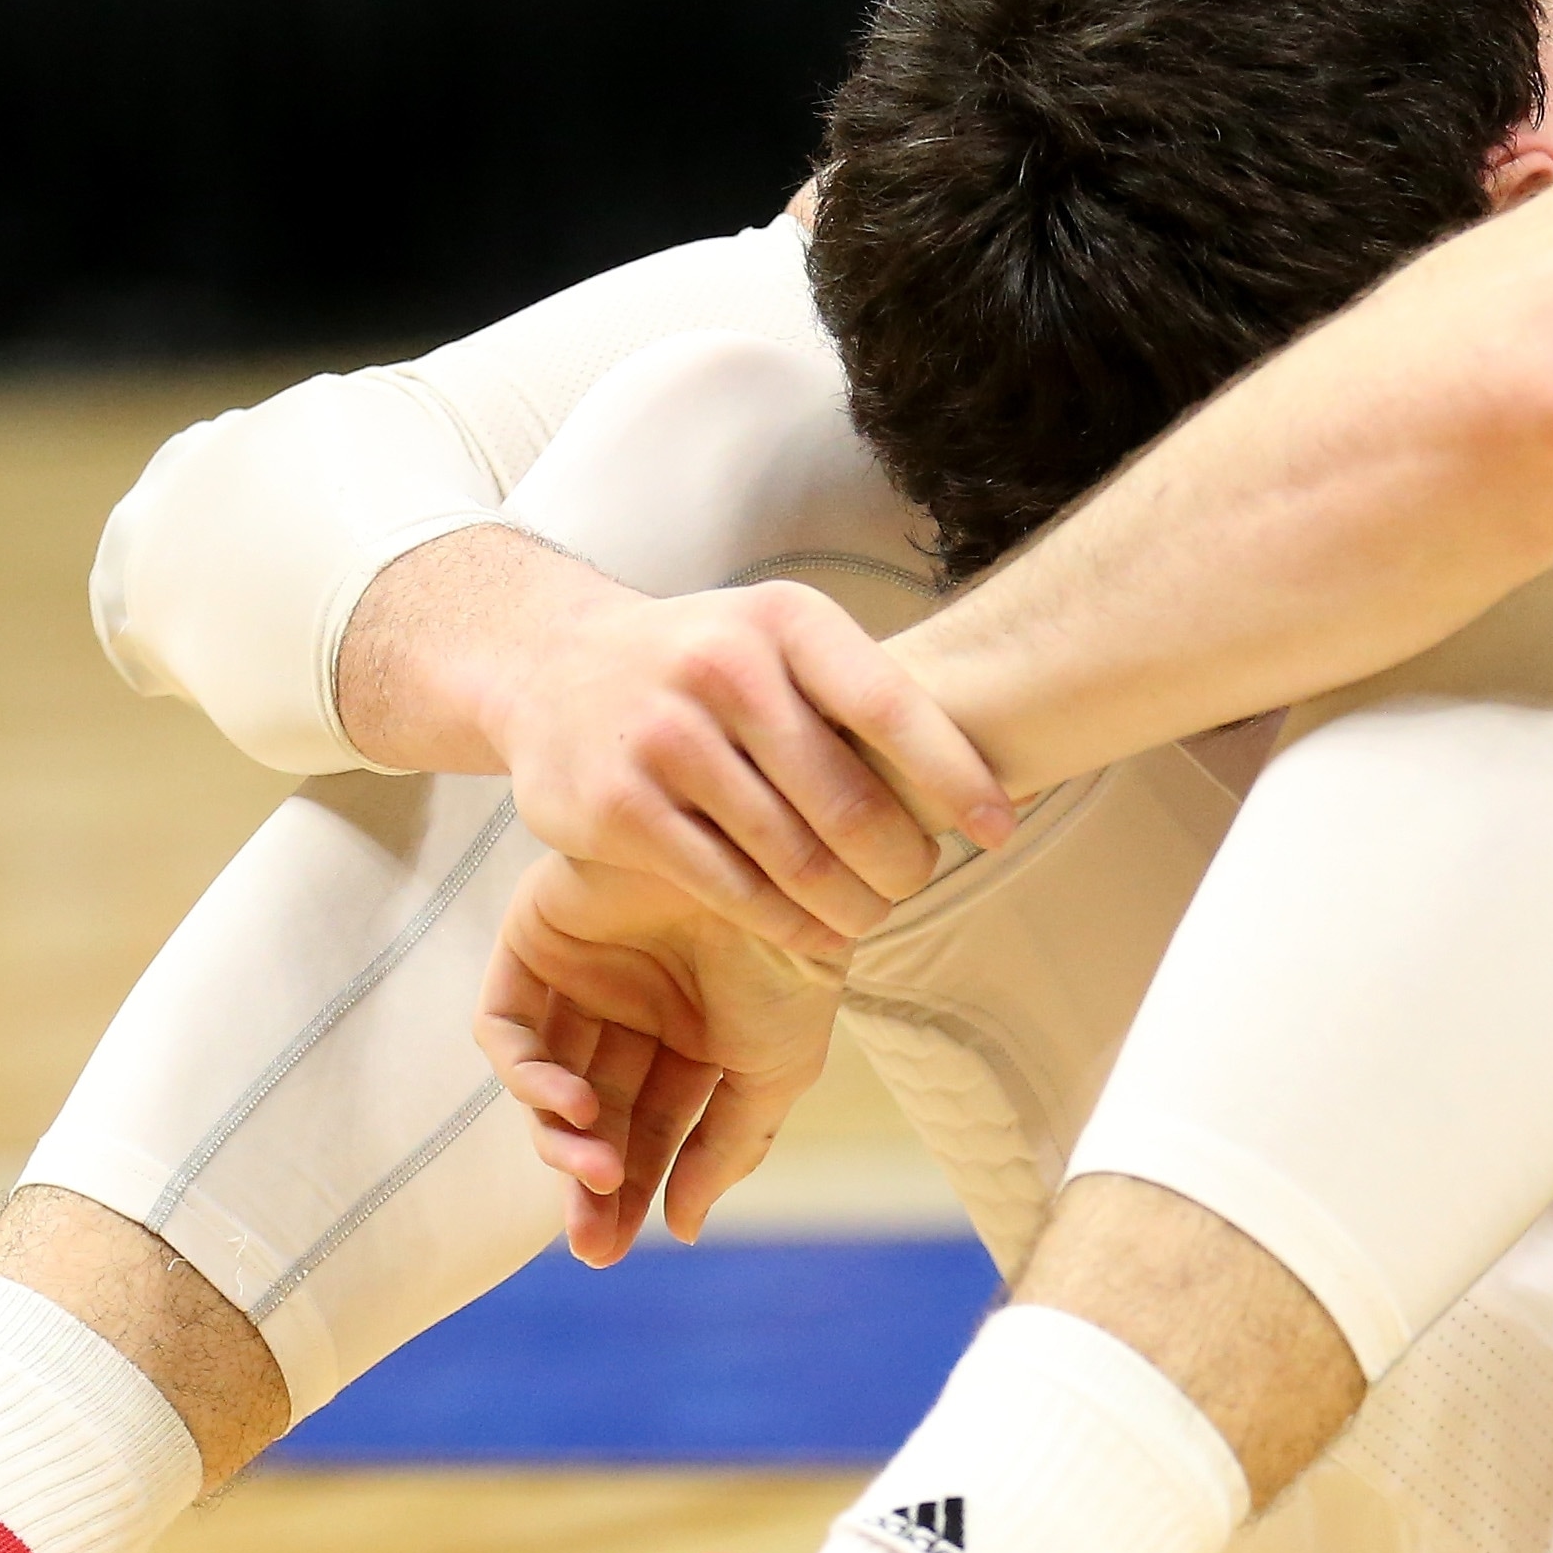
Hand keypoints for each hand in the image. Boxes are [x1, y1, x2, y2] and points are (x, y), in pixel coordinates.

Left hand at [478, 856, 843, 1264]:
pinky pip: (505, 1027)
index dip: (627, 1194)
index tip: (612, 1249)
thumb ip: (727, 1148)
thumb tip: (686, 1228)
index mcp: (687, 1040)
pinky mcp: (535, 943)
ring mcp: (579, 977)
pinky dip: (528, 1076)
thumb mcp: (774, 1068)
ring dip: (558, 1136)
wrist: (772, 856)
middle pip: (591, 1117)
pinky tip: (574, 1105)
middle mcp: (629, 1012)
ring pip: (543, 1080)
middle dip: (585, 1181)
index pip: (645, 1133)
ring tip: (596, 1168)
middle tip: (591, 1240)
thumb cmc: (790, 958)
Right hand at [485, 578, 1013, 955]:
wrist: (553, 666)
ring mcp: (663, 738)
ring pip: (794, 857)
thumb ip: (858, 691)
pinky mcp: (618, 809)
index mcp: (784, 619)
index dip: (956, 776)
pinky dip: (790, 925)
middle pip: (848, 801)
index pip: (890, 707)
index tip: (999, 830)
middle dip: (899, 862)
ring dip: (850, 904)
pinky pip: (733, 889)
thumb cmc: (701, 664)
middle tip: (913, 883)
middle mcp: (722, 668)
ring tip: (870, 914)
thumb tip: (989, 770)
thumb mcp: (777, 638)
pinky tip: (815, 933)